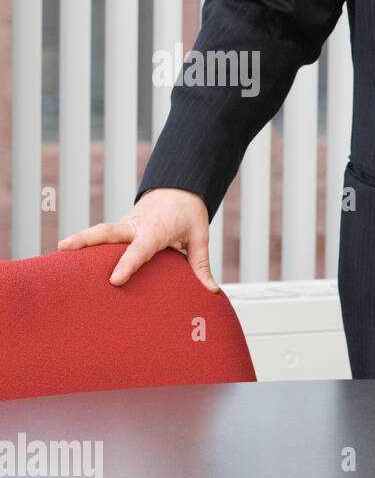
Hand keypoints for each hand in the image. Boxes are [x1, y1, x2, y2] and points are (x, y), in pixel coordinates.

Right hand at [57, 187, 218, 291]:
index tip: (114, 280)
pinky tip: (72, 255)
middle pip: (108, 231)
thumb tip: (210, 290)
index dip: (128, 264)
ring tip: (60, 251)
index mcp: (156, 230)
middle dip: (86, 239)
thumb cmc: (189, 213)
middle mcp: (135, 225)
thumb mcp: (200, 236)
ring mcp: (125, 224)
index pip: (139, 249)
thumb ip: (201, 264)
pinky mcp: (121, 226)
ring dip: (81, 239)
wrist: (179, 187)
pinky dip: (88, 242)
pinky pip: (104, 235)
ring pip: (101, 231)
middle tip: (64, 247)